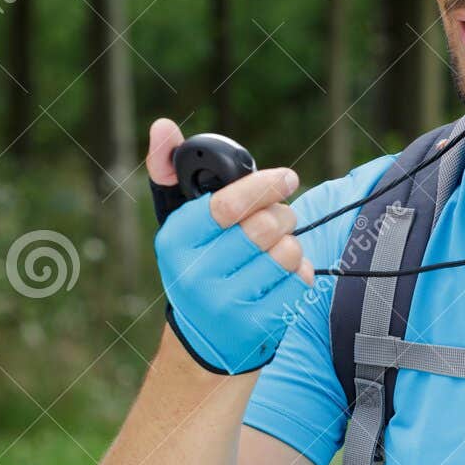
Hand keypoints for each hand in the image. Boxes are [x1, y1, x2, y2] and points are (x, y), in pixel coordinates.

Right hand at [146, 118, 315, 375]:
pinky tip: (284, 276)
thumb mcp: (179, 223)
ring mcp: (225, 305)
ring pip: (286, 254)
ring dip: (292, 245)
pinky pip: (299, 283)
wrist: (206, 339)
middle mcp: (194, 275)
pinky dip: (301, 273)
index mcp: (174, 241)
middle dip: (282, 215)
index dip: (262, 186)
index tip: (287, 178)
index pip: (225, 205)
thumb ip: (171, 172)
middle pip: (263, 227)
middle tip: (281, 218)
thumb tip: (163, 126)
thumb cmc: (198, 264)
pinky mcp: (255, 326)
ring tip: (278, 249)